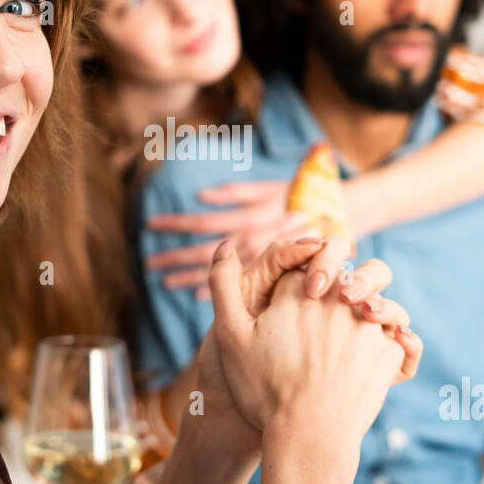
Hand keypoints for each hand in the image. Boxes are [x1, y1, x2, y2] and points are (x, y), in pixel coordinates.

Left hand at [144, 181, 310, 298]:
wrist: (336, 225)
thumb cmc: (298, 200)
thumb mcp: (267, 190)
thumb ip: (236, 192)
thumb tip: (200, 196)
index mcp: (244, 222)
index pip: (201, 223)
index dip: (175, 223)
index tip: (150, 223)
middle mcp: (247, 247)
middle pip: (201, 254)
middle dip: (173, 257)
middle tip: (147, 263)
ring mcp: (256, 268)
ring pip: (213, 276)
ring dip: (186, 276)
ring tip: (163, 280)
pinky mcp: (267, 283)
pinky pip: (235, 291)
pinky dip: (215, 292)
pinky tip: (195, 293)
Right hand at [206, 240, 419, 446]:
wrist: (309, 436)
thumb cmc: (265, 387)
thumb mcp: (230, 335)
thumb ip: (223, 284)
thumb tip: (225, 244)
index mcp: (302, 287)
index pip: (309, 261)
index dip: (305, 275)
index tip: (301, 295)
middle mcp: (341, 298)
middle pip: (353, 273)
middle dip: (349, 284)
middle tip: (338, 309)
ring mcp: (370, 324)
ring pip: (381, 304)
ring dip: (375, 312)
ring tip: (358, 338)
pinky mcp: (391, 352)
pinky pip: (401, 339)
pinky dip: (397, 343)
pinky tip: (381, 357)